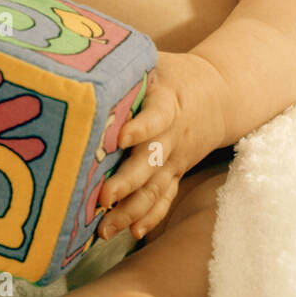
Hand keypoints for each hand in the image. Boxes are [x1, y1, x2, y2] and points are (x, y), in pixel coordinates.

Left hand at [97, 50, 226, 242]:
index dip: (140, 128)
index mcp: (167, 103)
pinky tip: (133, 233)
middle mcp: (172, 135)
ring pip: (154, 188)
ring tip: (105, 229)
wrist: (218, 94)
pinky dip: (150, 217)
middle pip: (151, 161)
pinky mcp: (174, 173)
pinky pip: (164, 198)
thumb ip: (124, 65)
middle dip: (127, 182)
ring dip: (131, 210)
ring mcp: (174, 159)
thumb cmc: (171, 75)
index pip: (156, 117)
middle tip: (102, 197)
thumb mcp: (153, 62)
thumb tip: (77, 62)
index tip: (120, 138)